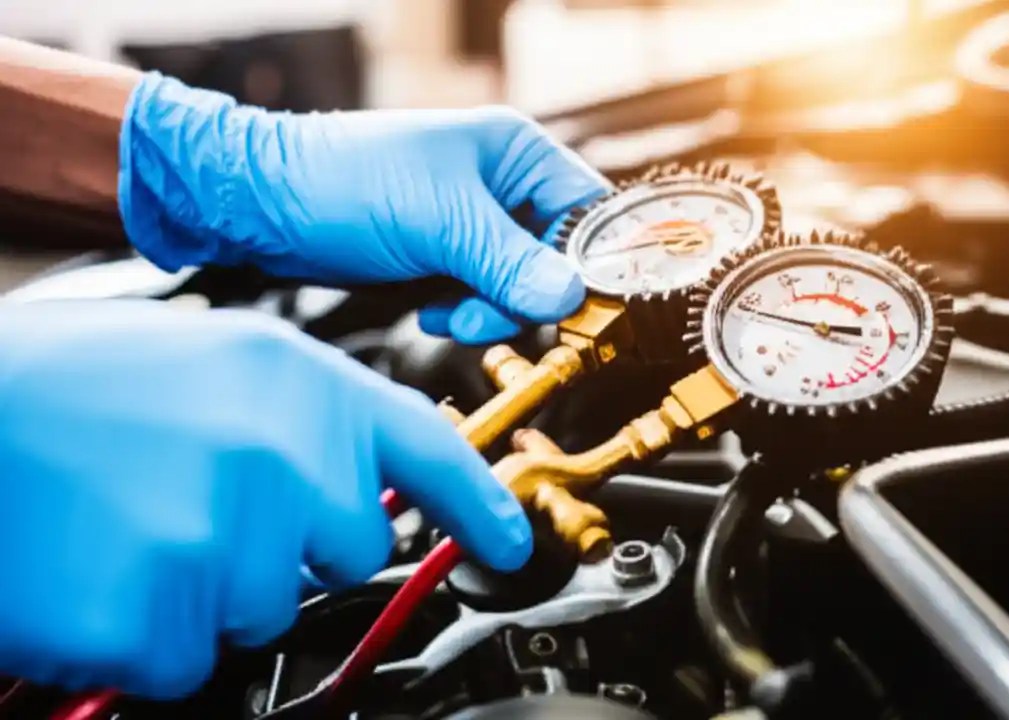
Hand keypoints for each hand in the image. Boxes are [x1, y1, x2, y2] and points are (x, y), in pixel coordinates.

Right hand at [0, 301, 529, 698]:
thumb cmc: (76, 382)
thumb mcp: (217, 360)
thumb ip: (304, 415)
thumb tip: (357, 481)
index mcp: (299, 383)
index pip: (426, 450)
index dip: (480, 505)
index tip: (510, 544)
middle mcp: (281, 459)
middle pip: (348, 549)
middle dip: (287, 541)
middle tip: (196, 496)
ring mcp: (224, 545)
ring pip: (264, 610)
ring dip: (208, 585)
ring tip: (133, 518)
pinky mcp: (156, 623)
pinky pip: (186, 660)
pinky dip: (144, 631)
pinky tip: (101, 565)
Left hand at [118, 73, 608, 343]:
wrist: (265, 208)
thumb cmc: (343, 183)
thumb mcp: (439, 222)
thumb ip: (509, 263)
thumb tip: (569, 298)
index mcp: (517, 154)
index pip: (587, 213)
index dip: (587, 262)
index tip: (574, 305)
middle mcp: (504, 188)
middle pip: (557, 261)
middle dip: (526, 296)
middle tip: (487, 307)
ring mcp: (476, 226)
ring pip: (521, 290)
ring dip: (491, 311)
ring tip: (447, 308)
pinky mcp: (448, 260)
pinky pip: (484, 300)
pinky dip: (464, 314)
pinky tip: (429, 306)